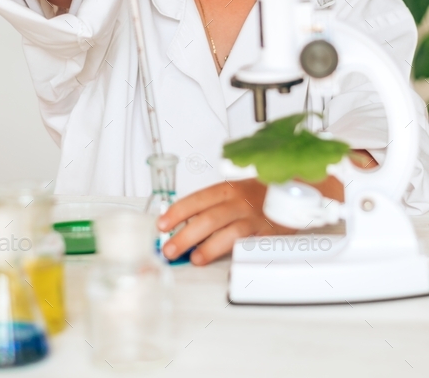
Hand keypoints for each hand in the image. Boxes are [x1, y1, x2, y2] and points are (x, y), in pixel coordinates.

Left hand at [157, 179, 293, 265]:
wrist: (296, 190)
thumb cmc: (260, 193)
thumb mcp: (234, 192)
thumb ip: (211, 206)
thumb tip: (183, 225)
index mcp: (228, 190)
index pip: (197, 200)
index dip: (177, 212)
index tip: (161, 225)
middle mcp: (240, 202)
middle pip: (208, 218)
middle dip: (185, 235)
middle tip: (169, 249)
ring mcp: (254, 219)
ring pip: (229, 233)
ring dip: (209, 248)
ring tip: (194, 259)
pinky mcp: (268, 235)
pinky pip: (252, 247)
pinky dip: (238, 257)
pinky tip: (227, 267)